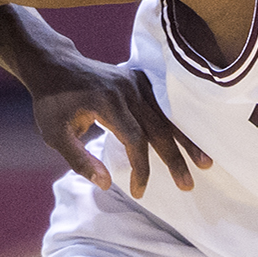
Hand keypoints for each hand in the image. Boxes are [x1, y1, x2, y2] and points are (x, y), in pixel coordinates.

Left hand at [27, 59, 209, 197]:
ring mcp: (136, 82)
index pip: (134, 140)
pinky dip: (179, 121)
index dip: (141, 168)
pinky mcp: (140, 79)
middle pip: (158, 128)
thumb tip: (107, 185)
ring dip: (187, 140)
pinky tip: (195, 137)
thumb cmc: (52, 104)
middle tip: (188, 186)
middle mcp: (127, 90)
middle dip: (175, 159)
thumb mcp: (55, 135)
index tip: (139, 192)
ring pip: (167, 115)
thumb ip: (80, 160)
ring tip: (206, 162)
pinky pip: (164, 103)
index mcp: (107, 102)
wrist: (54, 65)